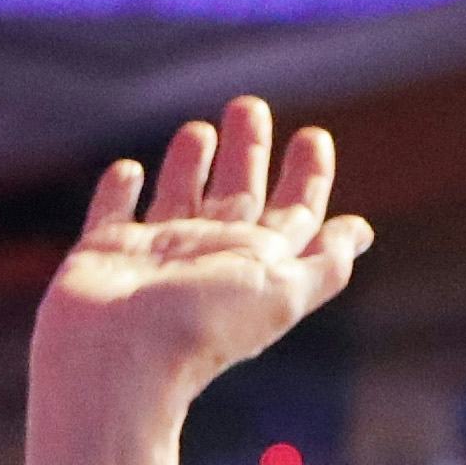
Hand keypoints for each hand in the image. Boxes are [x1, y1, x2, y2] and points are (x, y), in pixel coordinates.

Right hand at [25, 99, 371, 464]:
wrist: (118, 358)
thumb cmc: (201, 325)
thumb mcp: (280, 293)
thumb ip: (322, 264)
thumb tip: (361, 234)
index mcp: (256, 265)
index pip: (293, 215)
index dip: (308, 178)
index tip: (313, 138)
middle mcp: (209, 257)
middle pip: (236, 196)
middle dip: (249, 151)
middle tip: (250, 106)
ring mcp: (156, 255)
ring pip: (178, 197)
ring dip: (191, 164)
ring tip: (201, 129)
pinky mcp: (104, 252)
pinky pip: (113, 213)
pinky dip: (119, 190)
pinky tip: (128, 169)